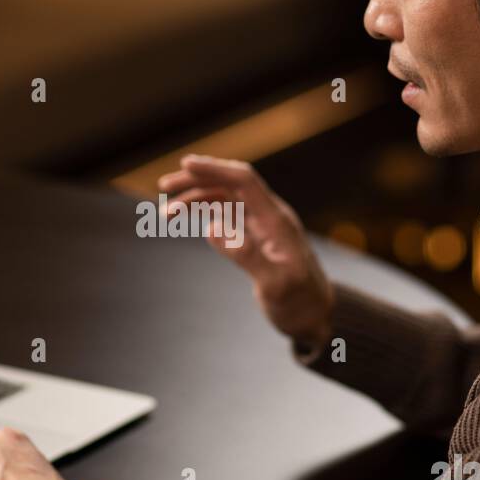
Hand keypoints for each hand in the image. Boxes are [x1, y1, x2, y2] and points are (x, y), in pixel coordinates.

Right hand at [157, 155, 334, 347]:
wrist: (315, 316)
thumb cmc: (299, 303)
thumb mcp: (274, 285)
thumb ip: (245, 255)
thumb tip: (212, 228)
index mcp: (277, 221)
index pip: (244, 181)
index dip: (215, 169)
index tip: (186, 164)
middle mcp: (270, 217)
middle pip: (230, 184)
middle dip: (197, 180)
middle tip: (164, 186)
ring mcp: (262, 226)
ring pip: (225, 199)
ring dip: (196, 198)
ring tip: (166, 212)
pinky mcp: (256, 238)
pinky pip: (227, 215)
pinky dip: (204, 213)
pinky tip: (187, 218)